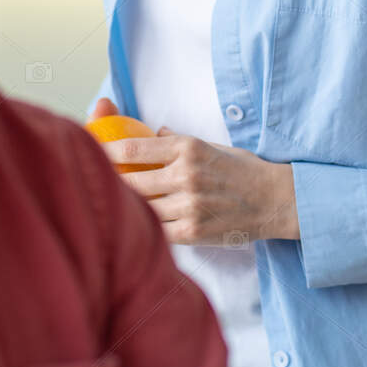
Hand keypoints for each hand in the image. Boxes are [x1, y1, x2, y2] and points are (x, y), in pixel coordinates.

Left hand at [91, 99, 297, 245]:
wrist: (276, 200)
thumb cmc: (243, 170)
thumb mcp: (210, 146)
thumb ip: (176, 142)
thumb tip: (150, 135)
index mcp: (187, 147)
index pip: (132, 149)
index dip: (104, 152)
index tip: (90, 153)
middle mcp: (186, 174)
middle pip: (129, 181)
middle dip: (109, 183)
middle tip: (93, 184)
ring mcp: (189, 204)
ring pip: (140, 208)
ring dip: (126, 208)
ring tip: (111, 208)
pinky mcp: (193, 231)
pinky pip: (156, 230)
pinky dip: (145, 227)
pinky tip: (137, 224)